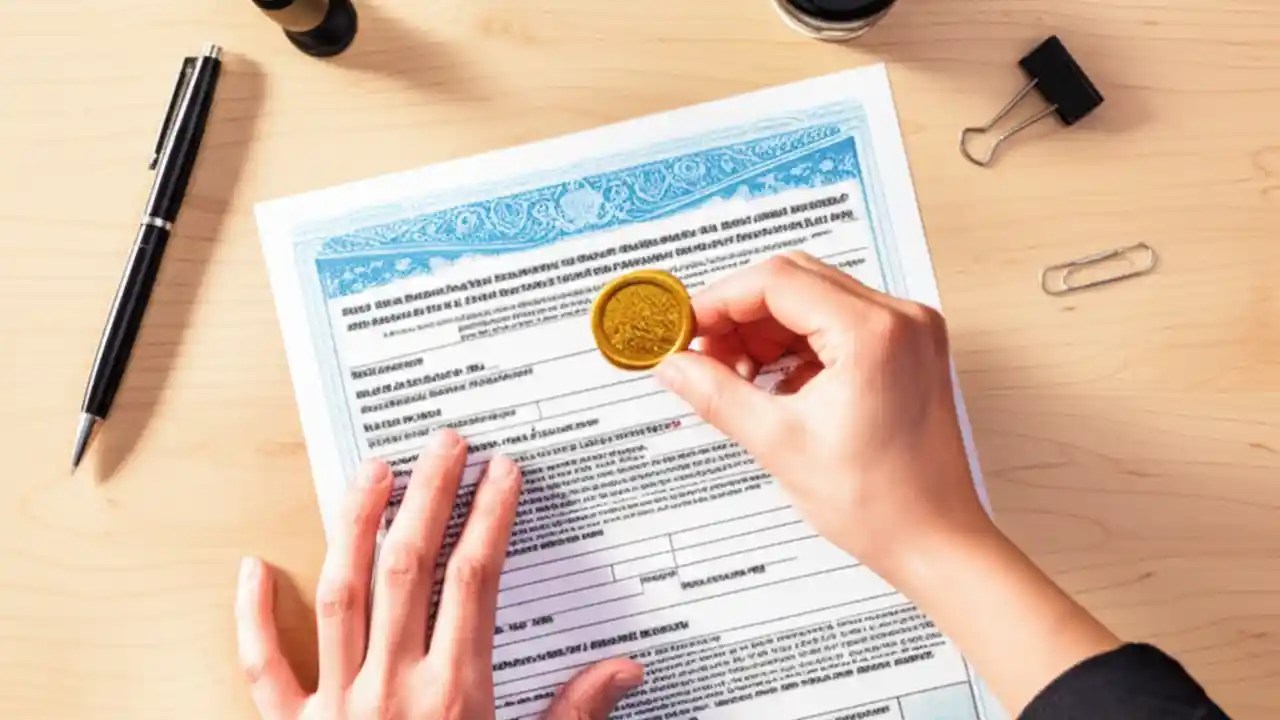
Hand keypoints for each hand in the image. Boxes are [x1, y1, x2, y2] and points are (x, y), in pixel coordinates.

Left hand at [235, 430, 643, 718]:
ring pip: (341, 593)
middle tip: (444, 444)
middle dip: (429, 497)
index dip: (490, 519)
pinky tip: (253, 567)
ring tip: (370, 472)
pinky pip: (263, 667)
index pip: (476, 581)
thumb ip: (573, 717)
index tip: (502, 475)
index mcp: (456, 695)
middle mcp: (394, 687)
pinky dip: (254, 618)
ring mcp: (338, 704)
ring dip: (355, 526)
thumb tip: (624, 671)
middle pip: (409, 568)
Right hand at [655, 254, 1120, 714]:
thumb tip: (673, 365)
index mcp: (874, 332)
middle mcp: (900, 318)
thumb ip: (717, 394)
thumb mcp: (780, 444)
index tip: (686, 328)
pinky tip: (772, 384)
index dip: (720, 301)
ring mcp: (908, 332)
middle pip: (796, 281)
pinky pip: (837, 325)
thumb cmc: (880, 503)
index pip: (777, 281)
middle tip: (702, 353)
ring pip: (814, 301)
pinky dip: (797, 346)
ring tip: (735, 377)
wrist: (935, 541)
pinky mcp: (907, 350)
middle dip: (741, 315)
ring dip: (767, 331)